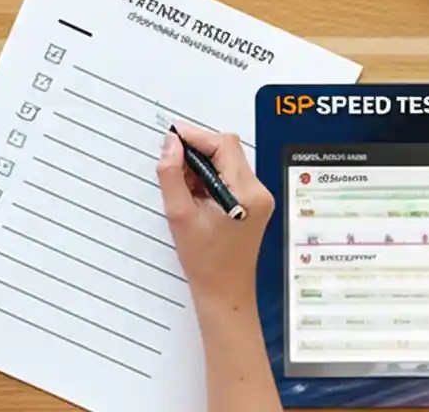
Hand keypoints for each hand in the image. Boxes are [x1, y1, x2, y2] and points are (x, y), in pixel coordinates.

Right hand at [157, 125, 273, 310]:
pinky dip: (208, 178)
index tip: (172, 137)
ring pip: (227, 162)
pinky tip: (193, 195)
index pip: (224, 145)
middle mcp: (258, 191)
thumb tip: (170, 145)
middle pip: (227, 150)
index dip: (196, 136)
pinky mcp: (252, 203)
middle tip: (171, 162)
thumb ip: (172, 176)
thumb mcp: (180, 216)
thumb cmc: (205, 262)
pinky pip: (229, 177)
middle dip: (197, 151)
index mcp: (247, 193)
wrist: (224, 293)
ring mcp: (257, 197)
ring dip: (202, 165)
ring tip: (181, 185)